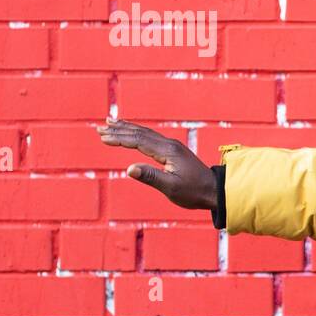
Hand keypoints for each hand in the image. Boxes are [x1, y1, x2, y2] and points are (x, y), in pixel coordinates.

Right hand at [95, 116, 217, 210]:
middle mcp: (170, 145)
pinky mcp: (174, 150)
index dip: (120, 139)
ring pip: (146, 133)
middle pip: (140, 133)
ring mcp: (172, 146)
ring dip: (127, 128)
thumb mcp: (172, 188)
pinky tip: (133, 133)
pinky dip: (138, 133)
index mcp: (168, 151)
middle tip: (100, 127)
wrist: (215, 190)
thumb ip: (151, 177)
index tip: (103, 138)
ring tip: (111, 123)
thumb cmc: (194, 192)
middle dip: (119, 130)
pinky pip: (152, 137)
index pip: (139, 141)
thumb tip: (130, 168)